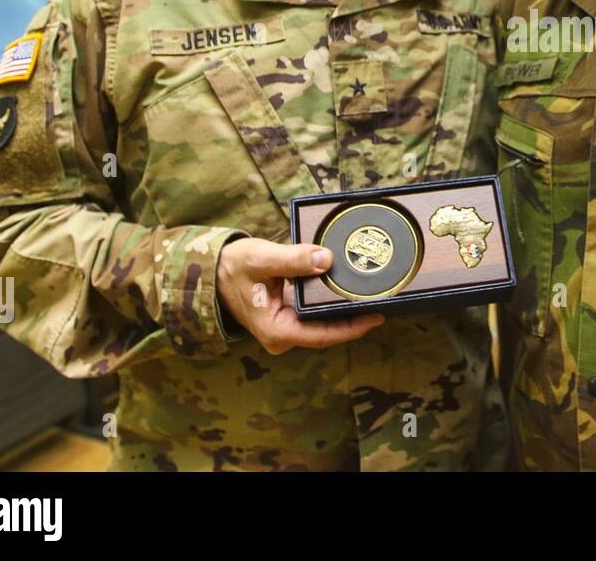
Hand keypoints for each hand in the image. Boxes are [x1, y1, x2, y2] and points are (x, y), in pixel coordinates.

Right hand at [216, 238, 382, 354]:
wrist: (212, 270)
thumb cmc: (233, 267)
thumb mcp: (261, 259)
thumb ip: (293, 260)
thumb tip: (325, 259)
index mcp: (277, 331)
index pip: (325, 335)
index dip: (353, 327)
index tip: (377, 315)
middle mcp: (283, 336)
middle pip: (328, 331)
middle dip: (355, 317)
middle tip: (383, 299)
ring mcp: (286, 328)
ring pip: (323, 324)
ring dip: (345, 311)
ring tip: (374, 296)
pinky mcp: (288, 318)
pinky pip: (316, 315)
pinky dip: (332, 304)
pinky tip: (350, 291)